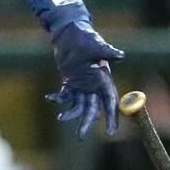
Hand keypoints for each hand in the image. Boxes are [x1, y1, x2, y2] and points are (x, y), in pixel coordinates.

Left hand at [45, 18, 124, 139]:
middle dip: (88, 123)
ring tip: (60, 118)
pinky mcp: (70, 83)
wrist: (70, 31)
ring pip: (79, 107)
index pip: (110, 102)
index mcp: (104, 79)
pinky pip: (65, 97)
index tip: (110, 132)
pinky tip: (49, 98)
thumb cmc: (85, 37)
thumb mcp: (95, 45)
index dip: (112, 117)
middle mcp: (94, 85)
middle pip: (94, 109)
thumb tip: (121, 55)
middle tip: (81, 137)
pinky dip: (58, 99)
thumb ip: (107, 52)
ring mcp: (82, 85)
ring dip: (71, 115)